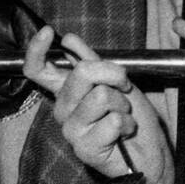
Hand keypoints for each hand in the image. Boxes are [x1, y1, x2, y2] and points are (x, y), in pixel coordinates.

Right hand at [23, 28, 170, 183]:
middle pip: (82, 73)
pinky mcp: (84, 148)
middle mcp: (62, 109)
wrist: (148, 151)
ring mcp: (70, 130)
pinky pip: (113, 120)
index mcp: (66, 91)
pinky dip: (127, 123)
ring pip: (101, 96)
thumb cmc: (131, 115)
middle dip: (114, 75)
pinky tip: (124, 133)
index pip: (37, 70)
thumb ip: (92, 61)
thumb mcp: (115, 81)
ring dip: (123, 104)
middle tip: (124, 89)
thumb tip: (68, 39)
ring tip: (123, 116)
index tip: (48, 32)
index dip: (36, 49)